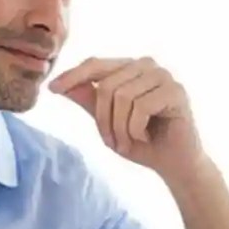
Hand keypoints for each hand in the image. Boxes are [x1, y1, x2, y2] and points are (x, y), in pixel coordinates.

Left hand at [48, 57, 202, 179]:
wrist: (174, 164)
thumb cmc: (142, 142)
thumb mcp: (108, 123)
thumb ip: (90, 101)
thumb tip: (63, 85)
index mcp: (130, 68)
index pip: (96, 64)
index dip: (73, 76)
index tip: (52, 89)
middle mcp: (147, 65)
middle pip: (107, 85)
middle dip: (104, 120)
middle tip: (112, 144)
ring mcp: (164, 76)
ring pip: (123, 96)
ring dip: (120, 128)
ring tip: (129, 142)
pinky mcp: (176, 91)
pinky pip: (141, 107)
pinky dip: (136, 129)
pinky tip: (145, 138)